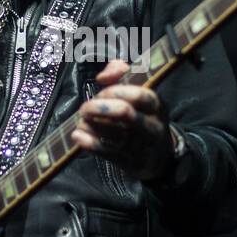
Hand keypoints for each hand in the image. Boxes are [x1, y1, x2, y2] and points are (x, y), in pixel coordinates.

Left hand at [70, 58, 174, 180]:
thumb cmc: (143, 117)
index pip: (138, 94)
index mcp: (156, 106)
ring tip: (81, 121)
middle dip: (98, 107)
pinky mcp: (129, 162)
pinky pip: (106, 151)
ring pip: (113, 133)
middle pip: (124, 112)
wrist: (159, 157)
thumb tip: (102, 76)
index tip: (100, 90)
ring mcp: (141, 146)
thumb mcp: (140, 94)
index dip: (114, 90)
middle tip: (85, 108)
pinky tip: (77, 135)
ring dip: (90, 125)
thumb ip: (121, 74)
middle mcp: (152, 126)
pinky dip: (88, 142)